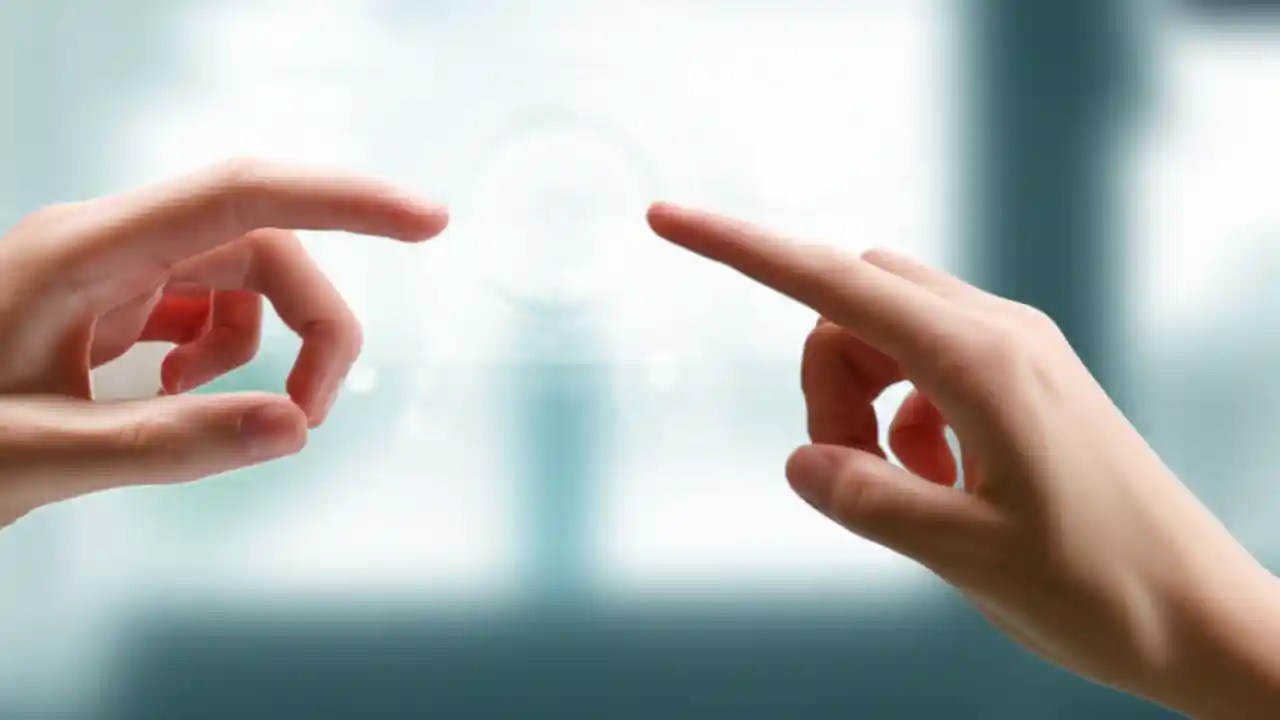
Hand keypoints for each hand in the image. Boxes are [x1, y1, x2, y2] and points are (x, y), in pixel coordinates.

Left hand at [0, 159, 446, 526]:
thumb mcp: (33, 458)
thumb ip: (164, 446)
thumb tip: (291, 429)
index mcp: (83, 252)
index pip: (242, 195)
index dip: (346, 200)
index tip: (428, 220)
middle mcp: (103, 244)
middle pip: (259, 245)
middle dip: (311, 323)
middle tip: (312, 415)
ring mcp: (106, 270)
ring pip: (238, 276)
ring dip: (264, 345)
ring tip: (223, 416)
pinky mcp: (107, 302)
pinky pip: (200, 307)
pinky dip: (220, 355)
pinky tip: (176, 397)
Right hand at [647, 202, 1279, 717]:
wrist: (1202, 618)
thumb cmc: (1101, 589)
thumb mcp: (965, 556)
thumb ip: (866, 500)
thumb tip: (800, 461)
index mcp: (982, 361)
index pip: (831, 283)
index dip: (739, 249)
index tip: (665, 219)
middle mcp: (998, 333)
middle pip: (851, 307)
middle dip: (820, 380)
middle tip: (851, 475)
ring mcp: (1014, 352)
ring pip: (883, 335)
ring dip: (859, 407)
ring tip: (903, 490)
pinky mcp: (1021, 381)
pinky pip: (923, 372)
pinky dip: (901, 422)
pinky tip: (939, 485)